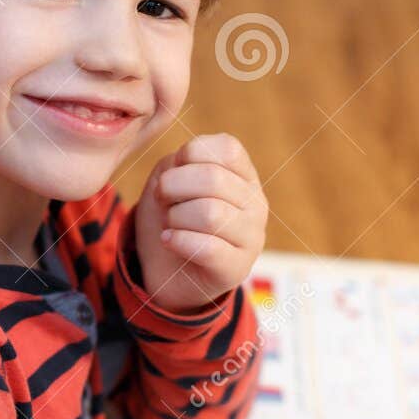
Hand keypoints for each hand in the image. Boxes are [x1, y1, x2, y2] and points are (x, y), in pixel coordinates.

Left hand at [133, 134, 267, 314]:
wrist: (164, 269)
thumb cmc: (171, 216)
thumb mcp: (171, 179)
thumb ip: (180, 162)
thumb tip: (186, 161)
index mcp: (244, 176)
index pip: (227, 148)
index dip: (189, 155)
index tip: (172, 172)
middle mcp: (256, 204)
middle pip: (214, 179)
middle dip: (173, 186)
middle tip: (162, 200)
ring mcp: (252, 238)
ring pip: (211, 213)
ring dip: (175, 217)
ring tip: (170, 224)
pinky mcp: (236, 269)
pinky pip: (207, 248)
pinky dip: (177, 240)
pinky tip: (169, 240)